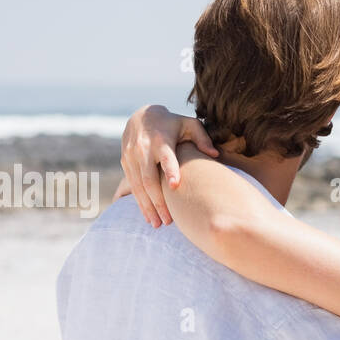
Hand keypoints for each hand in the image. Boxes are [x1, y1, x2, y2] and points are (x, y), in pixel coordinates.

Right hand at [119, 104, 220, 227]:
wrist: (141, 115)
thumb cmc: (172, 124)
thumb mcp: (189, 124)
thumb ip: (202, 138)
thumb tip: (215, 154)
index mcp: (161, 139)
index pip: (166, 157)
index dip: (170, 170)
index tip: (176, 185)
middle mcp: (143, 148)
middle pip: (149, 179)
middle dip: (158, 201)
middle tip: (168, 221)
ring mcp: (131, 156)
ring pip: (138, 186)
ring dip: (147, 207)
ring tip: (158, 224)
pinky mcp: (125, 163)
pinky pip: (131, 186)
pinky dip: (139, 202)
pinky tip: (148, 216)